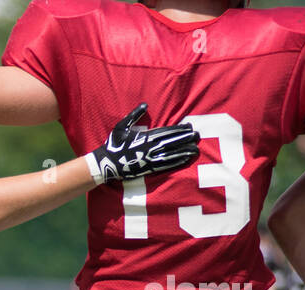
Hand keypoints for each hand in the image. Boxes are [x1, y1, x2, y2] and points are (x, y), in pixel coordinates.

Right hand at [85, 103, 200, 184]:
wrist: (106, 164)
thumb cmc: (113, 144)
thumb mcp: (121, 126)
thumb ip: (134, 115)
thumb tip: (145, 105)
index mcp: (145, 136)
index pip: (167, 131)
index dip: (179, 129)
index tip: (190, 127)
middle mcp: (150, 147)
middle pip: (172, 142)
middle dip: (186, 139)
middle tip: (198, 136)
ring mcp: (150, 158)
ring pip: (171, 154)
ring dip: (184, 151)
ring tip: (196, 149)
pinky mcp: (148, 168)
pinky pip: (165, 165)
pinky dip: (176, 162)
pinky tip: (185, 160)